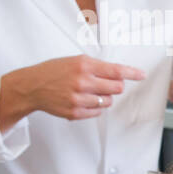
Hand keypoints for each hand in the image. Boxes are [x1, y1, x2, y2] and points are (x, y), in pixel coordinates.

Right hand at [0, 56, 145, 126]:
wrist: (31, 87)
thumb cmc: (53, 72)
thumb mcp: (74, 61)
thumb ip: (96, 66)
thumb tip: (118, 73)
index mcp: (83, 65)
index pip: (115, 70)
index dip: (132, 73)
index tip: (141, 75)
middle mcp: (82, 82)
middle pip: (117, 88)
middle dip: (115, 87)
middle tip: (105, 85)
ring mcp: (78, 98)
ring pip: (108, 102)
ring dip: (104, 98)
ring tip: (89, 92)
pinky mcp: (75, 112)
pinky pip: (98, 112)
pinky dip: (95, 107)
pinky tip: (83, 100)